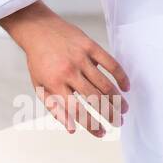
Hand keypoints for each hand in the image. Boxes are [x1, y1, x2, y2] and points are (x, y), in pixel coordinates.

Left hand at [0, 3, 128, 136]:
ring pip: (104, 83)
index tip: (101, 133)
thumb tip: (72, 130)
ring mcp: (80, 58)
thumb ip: (55, 108)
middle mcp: (69, 71)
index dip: (91, 125)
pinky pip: (110, 63)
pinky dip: (120, 76)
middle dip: (109, 114)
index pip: (77, 110)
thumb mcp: (39, 85)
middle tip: (118, 123)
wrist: (37, 29)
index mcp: (55, 83)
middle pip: (95, 99)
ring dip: (117, 100)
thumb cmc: (39, 60)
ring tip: (123, 110)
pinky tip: (125, 87)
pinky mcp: (89, 46)